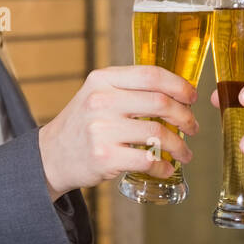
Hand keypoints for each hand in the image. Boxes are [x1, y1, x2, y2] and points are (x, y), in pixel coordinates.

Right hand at [39, 65, 198, 198]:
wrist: (51, 156)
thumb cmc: (83, 124)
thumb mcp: (98, 95)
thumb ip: (129, 89)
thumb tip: (176, 93)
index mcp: (103, 80)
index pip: (151, 75)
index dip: (179, 85)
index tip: (192, 96)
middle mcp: (101, 101)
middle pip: (160, 103)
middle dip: (185, 116)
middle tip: (193, 127)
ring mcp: (101, 130)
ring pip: (158, 133)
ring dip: (179, 145)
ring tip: (184, 152)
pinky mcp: (104, 157)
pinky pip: (147, 160)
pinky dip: (162, 166)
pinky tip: (166, 168)